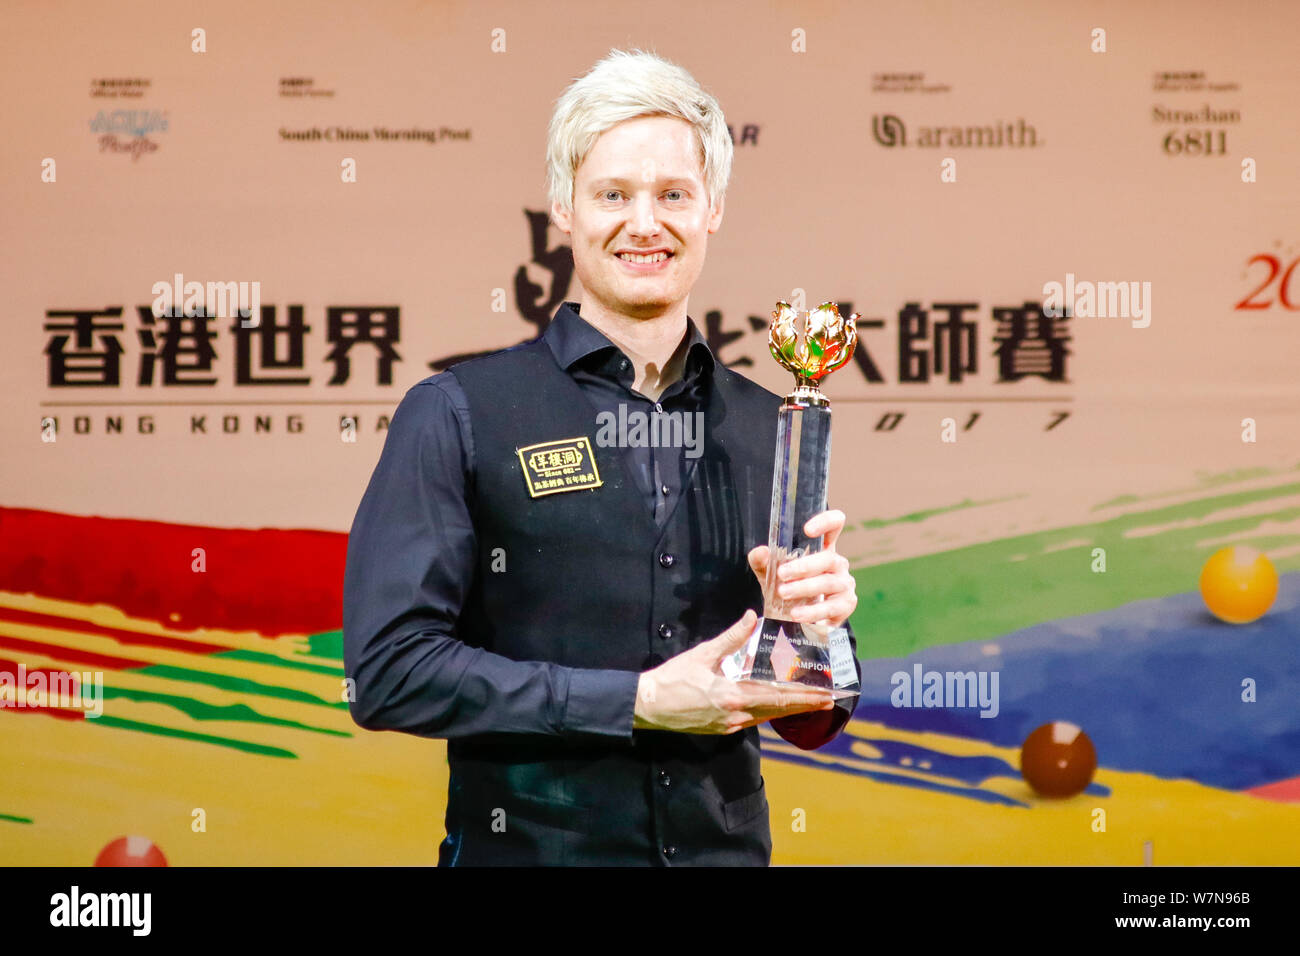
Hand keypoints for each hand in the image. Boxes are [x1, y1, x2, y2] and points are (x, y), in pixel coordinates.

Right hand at [633, 609, 835, 732]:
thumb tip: (751, 617)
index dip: (804, 697)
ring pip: (767, 716)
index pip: (777, 698)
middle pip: (778, 710)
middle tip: (829, 700)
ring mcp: (729, 725)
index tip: (825, 695)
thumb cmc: (672, 679)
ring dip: (788, 708)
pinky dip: (769, 711)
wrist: (647, 706)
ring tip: (810, 701)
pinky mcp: (721, 728)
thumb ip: (731, 637)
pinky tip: (776, 704)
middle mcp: (736, 715)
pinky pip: (752, 719)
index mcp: (733, 696)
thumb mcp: (702, 655)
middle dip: (804, 705)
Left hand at [747, 509, 856, 628]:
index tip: (807, 530)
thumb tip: (761, 552)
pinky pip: (831, 607)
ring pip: (828, 582)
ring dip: (804, 588)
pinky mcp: (846, 605)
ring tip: (783, 593)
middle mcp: (837, 563)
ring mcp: (845, 584)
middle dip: (804, 566)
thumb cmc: (788, 588)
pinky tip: (797, 614)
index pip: (834, 525)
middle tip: (781, 574)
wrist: (800, 620)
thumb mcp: (770, 574)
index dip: (826, 521)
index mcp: (823, 548)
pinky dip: (812, 611)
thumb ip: (762, 562)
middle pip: (828, 558)